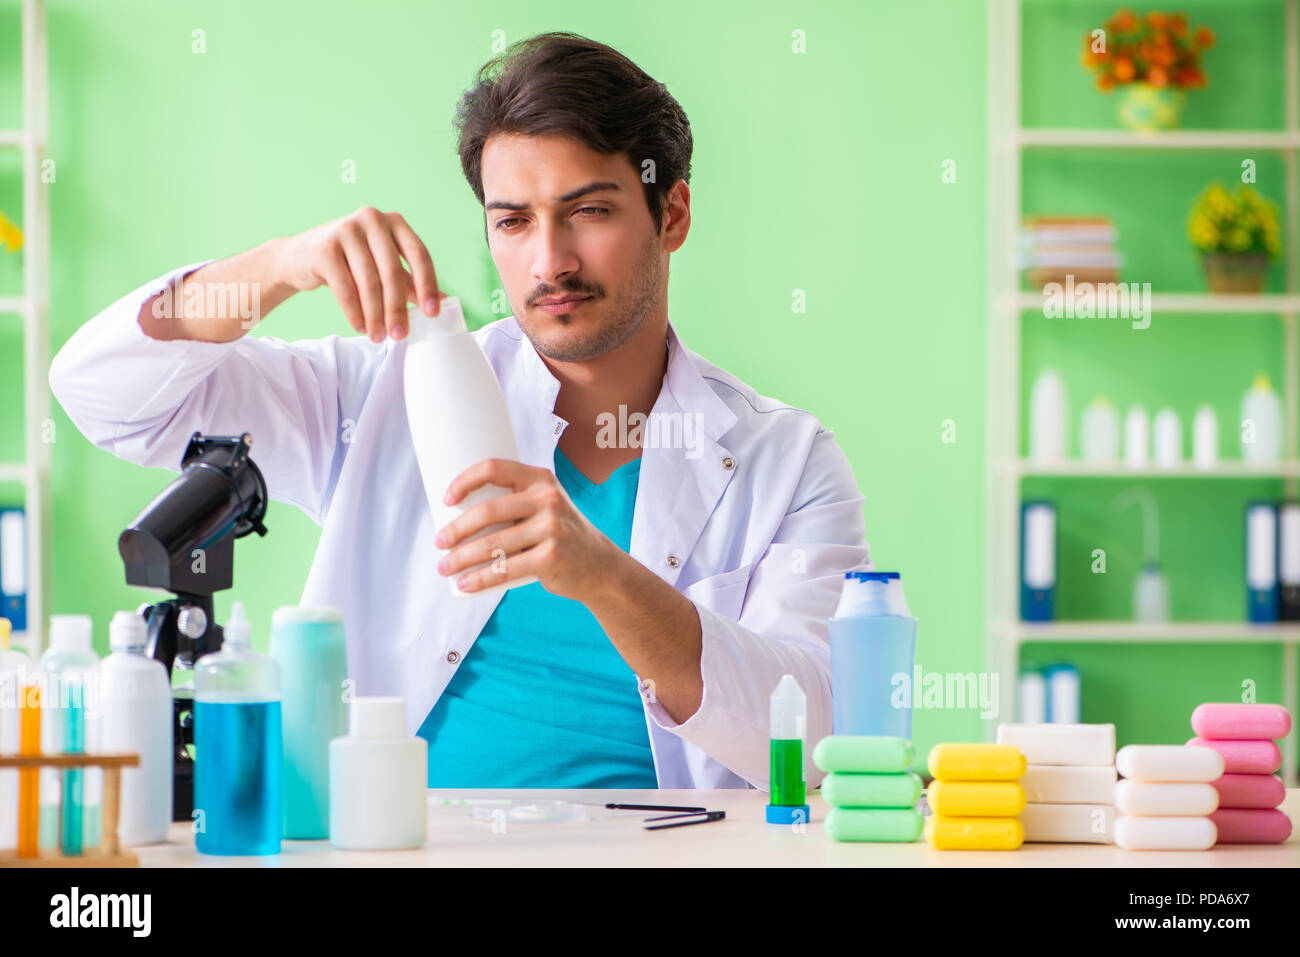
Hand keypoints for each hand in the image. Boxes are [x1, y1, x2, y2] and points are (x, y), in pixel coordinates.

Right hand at [275, 206, 440, 341]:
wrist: (302, 256)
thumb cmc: (352, 262)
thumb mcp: (384, 266)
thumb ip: (412, 282)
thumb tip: (445, 303)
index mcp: (395, 222)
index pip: (419, 255)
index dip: (428, 286)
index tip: (432, 314)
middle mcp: (372, 219)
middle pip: (393, 272)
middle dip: (397, 309)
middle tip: (401, 335)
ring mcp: (346, 230)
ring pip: (369, 283)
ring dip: (375, 316)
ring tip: (379, 336)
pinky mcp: (324, 248)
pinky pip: (345, 288)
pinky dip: (354, 312)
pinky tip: (360, 327)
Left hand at [434, 459, 620, 599]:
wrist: (599, 565)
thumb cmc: (558, 534)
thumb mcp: (545, 507)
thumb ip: (513, 502)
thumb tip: (458, 513)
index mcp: (541, 478)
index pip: (495, 468)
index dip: (465, 481)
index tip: (446, 500)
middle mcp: (548, 499)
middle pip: (488, 511)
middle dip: (455, 530)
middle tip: (439, 542)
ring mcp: (552, 528)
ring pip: (492, 544)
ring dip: (461, 558)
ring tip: (444, 567)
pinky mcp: (552, 557)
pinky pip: (505, 569)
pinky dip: (480, 580)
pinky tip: (464, 585)